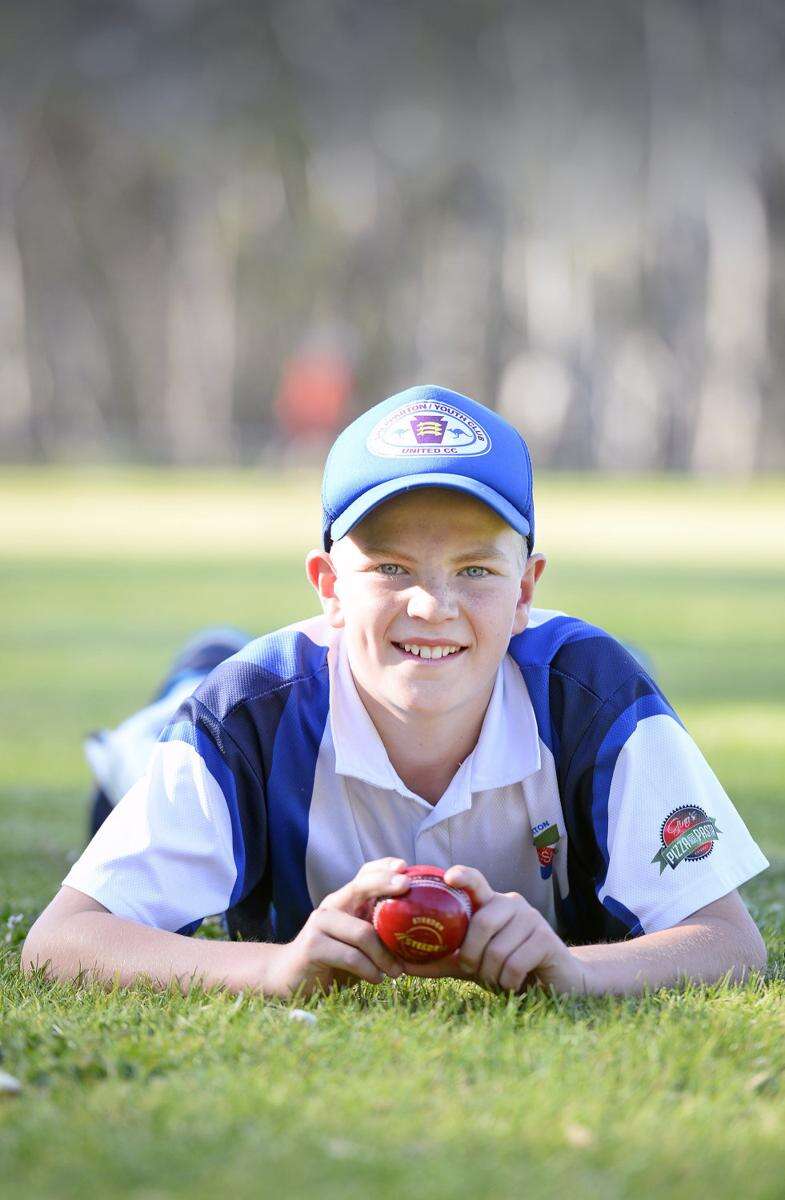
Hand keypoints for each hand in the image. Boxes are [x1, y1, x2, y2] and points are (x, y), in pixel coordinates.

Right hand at [266, 857, 410, 997]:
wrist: (289, 978)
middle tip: (407, 888)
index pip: (364, 874)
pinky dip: (369, 969)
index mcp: (344, 902)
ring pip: (362, 933)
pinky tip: (377, 979)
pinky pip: (351, 956)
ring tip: (397, 972)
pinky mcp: (312, 946)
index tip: (404, 867)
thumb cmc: (333, 960)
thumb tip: (420, 932)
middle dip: (386, 884)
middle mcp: (331, 906)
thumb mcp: (358, 943)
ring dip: (385, 956)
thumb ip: (378, 931)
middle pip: (360, 887)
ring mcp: (319, 924)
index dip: (384, 867)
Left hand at [404, 865, 587, 995]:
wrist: (553, 983)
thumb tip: (400, 964)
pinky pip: (515, 963)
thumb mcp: (470, 963)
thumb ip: (440, 960)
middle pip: (480, 924)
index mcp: (491, 904)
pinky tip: (513, 983)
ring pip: (497, 949)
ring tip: (497, 979)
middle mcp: (512, 904)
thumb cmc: (505, 967)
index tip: (449, 877)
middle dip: (471, 955)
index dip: (463, 876)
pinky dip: (508, 981)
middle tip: (473, 970)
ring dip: (491, 973)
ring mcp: (531, 919)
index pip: (476, 882)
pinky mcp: (546, 939)